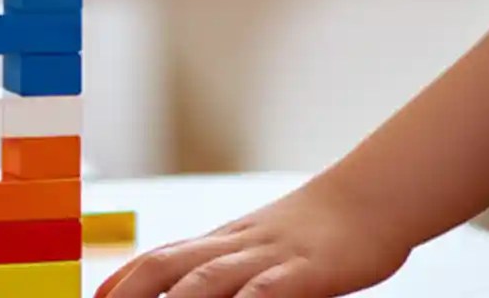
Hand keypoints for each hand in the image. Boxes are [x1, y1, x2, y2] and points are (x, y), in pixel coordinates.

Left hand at [96, 180, 411, 297]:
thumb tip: (182, 291)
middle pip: (168, 266)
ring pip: (208, 278)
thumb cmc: (308, 234)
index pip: (157, 259)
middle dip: (130, 292)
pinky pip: (269, 290)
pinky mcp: (305, 270)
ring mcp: (266, 256)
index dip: (121, 279)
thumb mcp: (257, 251)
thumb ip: (222, 273)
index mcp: (218, 243)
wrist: (366, 200)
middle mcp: (232, 246)